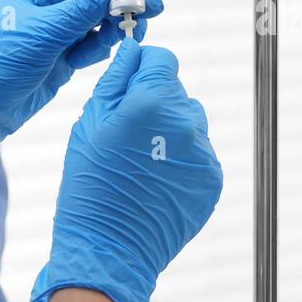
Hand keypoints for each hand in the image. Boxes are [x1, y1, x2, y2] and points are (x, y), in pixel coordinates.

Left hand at [0, 0, 162, 139]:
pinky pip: (89, 49)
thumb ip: (81, 7)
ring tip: (117, 40)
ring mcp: (53, 36)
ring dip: (108, 33)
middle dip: (117, 12)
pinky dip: (97, 52)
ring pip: (96, 27)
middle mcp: (46, 9)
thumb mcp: (43, 31)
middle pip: (94, 3)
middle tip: (141, 22)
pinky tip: (92, 57)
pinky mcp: (59, 62)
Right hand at [30, 40, 222, 301]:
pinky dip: (181, 159)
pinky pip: (199, 153)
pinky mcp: (212, 178)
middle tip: (128, 135)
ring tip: (142, 161)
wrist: (109, 250)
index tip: (131, 85)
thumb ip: (117, 80)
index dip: (144, 68)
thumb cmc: (90, 186)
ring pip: (190, 122)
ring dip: (170, 130)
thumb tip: (134, 52)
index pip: (163, 60)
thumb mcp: (90, 124)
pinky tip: (156, 180)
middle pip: (177, 92)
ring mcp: (203, 153)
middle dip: (155, 102)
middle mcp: (186, 123)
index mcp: (153, 102)